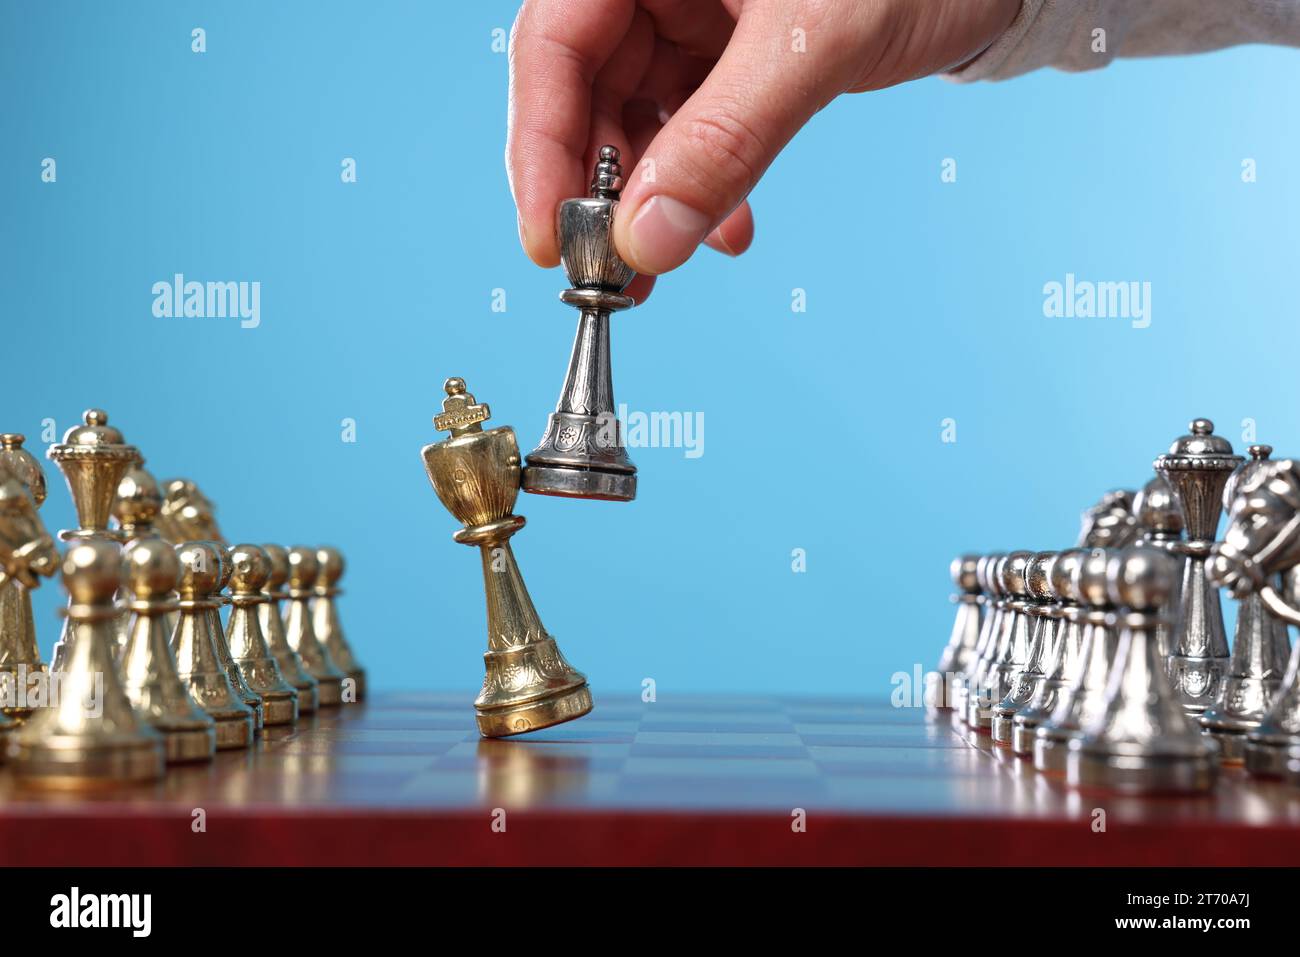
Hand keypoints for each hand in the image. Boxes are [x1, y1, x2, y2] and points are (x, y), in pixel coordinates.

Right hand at [506, 0, 1020, 297]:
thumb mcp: (814, 42)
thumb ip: (727, 138)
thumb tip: (651, 239)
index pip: (553, 45)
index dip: (540, 146)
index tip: (549, 238)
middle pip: (582, 88)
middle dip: (596, 189)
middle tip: (607, 270)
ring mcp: (691, 11)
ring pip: (634, 117)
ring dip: (648, 201)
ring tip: (661, 267)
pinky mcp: (728, 48)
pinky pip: (690, 126)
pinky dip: (701, 183)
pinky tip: (725, 228)